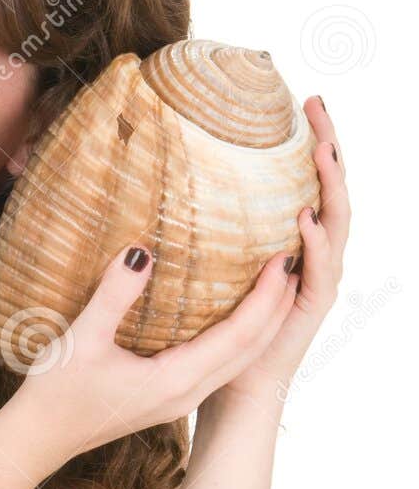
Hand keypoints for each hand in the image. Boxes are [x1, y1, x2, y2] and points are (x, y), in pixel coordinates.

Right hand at [10, 233, 303, 476]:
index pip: (239, 334)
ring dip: (262, 324)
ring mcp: (180, 400)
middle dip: (276, 306)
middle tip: (291, 260)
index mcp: (175, 379)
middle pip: (250, 348)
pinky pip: (220, 364)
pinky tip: (235, 315)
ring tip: (275, 285)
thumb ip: (114, 295)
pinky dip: (239, 337)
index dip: (266, 296)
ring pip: (239, 360)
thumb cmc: (55, 392)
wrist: (38, 440)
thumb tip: (143, 252)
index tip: (282, 258)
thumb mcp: (81, 339)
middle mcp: (187, 393)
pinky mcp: (169, 399)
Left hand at [211, 94, 350, 410]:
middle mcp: (311, 257)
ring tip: (322, 148)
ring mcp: (317, 282)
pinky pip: (320, 272)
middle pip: (329, 190)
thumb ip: (197, 234)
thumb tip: (153, 192)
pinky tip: (305, 219)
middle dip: (328, 146)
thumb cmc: (216, 328)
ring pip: (336, 223)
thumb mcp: (200, 271)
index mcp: (290, 244)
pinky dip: (316, 245)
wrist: (233, 387)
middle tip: (316, 103)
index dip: (308, 143)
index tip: (299, 100)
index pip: (306, 182)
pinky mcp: (312, 310)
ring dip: (331, 185)